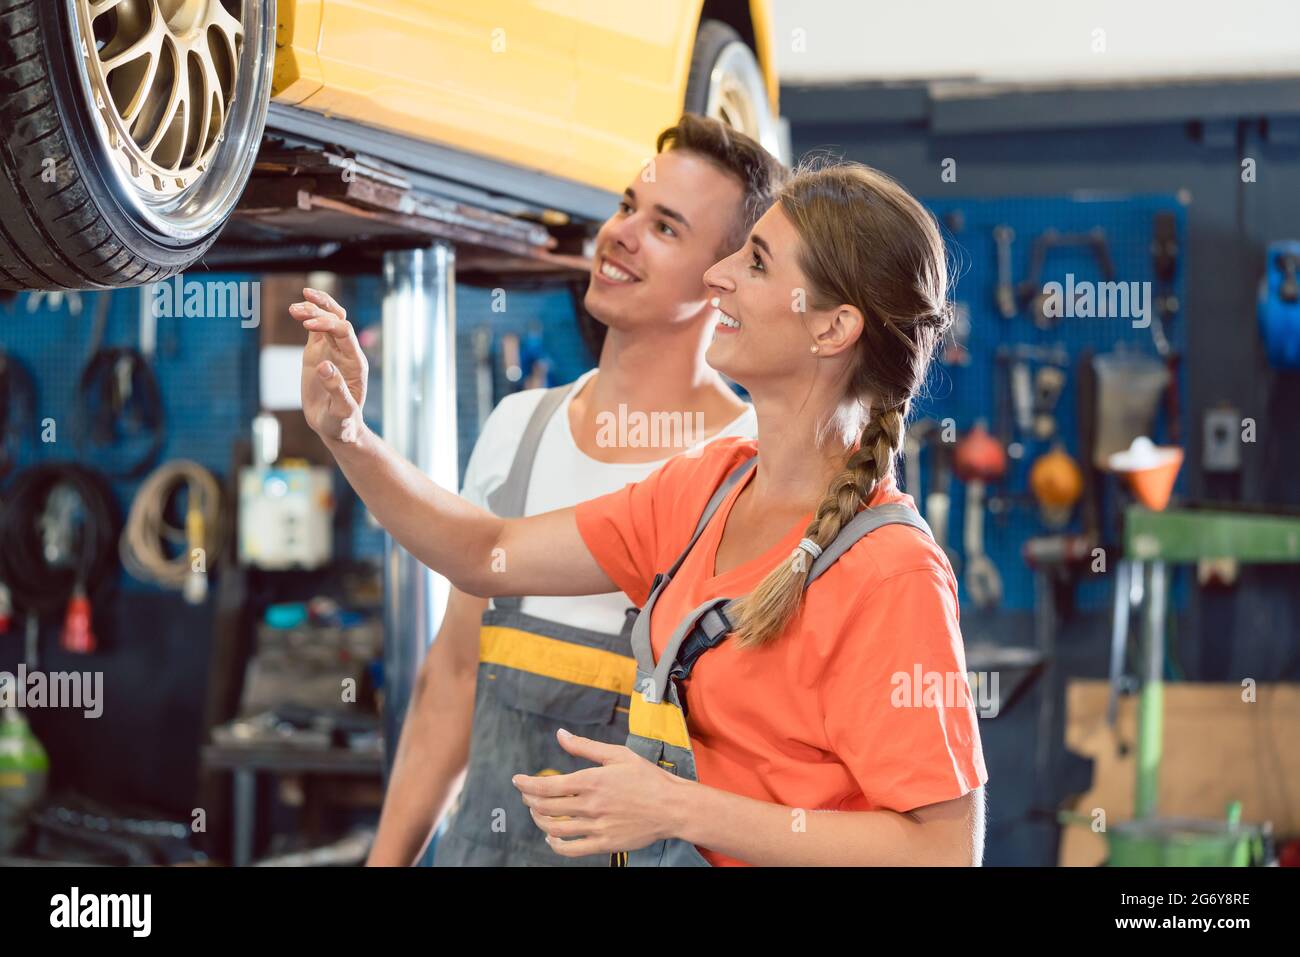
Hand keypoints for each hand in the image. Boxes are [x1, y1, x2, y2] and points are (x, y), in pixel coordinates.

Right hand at [290, 287, 367, 444]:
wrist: (336, 427)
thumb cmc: (342, 423)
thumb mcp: (341, 411)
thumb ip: (336, 389)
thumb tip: (325, 367)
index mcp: (355, 363)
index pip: (345, 333)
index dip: (328, 324)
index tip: (307, 326)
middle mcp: (346, 352)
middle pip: (337, 320)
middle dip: (319, 311)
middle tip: (296, 310)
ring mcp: (332, 350)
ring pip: (327, 320)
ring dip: (313, 309)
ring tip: (293, 308)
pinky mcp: (319, 352)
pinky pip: (317, 328)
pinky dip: (308, 316)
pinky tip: (296, 310)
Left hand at [512, 728, 684, 857]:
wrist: (672, 807)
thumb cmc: (647, 778)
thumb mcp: (617, 755)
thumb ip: (585, 747)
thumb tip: (560, 735)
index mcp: (591, 780)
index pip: (547, 786)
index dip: (527, 784)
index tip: (517, 780)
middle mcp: (590, 805)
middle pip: (546, 807)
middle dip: (530, 799)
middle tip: (527, 794)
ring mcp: (596, 827)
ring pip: (554, 828)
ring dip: (539, 820)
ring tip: (537, 812)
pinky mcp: (604, 844)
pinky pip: (571, 849)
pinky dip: (555, 845)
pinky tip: (552, 838)